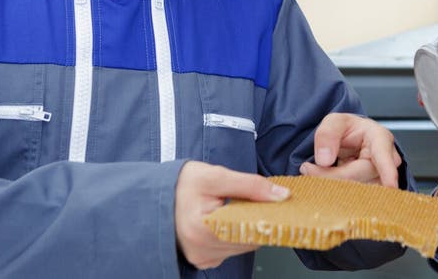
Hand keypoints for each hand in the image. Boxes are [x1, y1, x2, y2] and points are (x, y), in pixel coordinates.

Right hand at [174, 161, 289, 269]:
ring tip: (235, 207)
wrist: (156, 195)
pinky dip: (235, 235)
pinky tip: (227, 220)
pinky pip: (231, 250)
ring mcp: (201, 258)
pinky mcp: (203, 261)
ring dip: (246, 228)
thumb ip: (251, 185)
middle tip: (252, 200)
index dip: (266, 215)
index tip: (274, 202)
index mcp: (202, 229)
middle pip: (249, 240)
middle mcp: (201, 250)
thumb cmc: (182, 184)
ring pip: (242, 247)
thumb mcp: (216, 176)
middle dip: (256, 220)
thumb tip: (281, 196)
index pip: (251, 230)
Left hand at [298, 113, 400, 187]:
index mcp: (380, 138)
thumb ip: (327, 135)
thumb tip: (324, 160)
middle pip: (360, 177)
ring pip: (356, 191)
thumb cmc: (349, 129)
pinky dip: (337, 193)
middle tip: (308, 169)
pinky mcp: (373, 192)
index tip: (391, 185)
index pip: (384, 156)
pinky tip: (327, 185)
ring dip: (333, 186)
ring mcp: (382, 179)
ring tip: (316, 173)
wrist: (352, 141)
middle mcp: (387, 160)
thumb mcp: (334, 122)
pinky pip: (355, 198)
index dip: (387, 171)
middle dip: (331, 176)